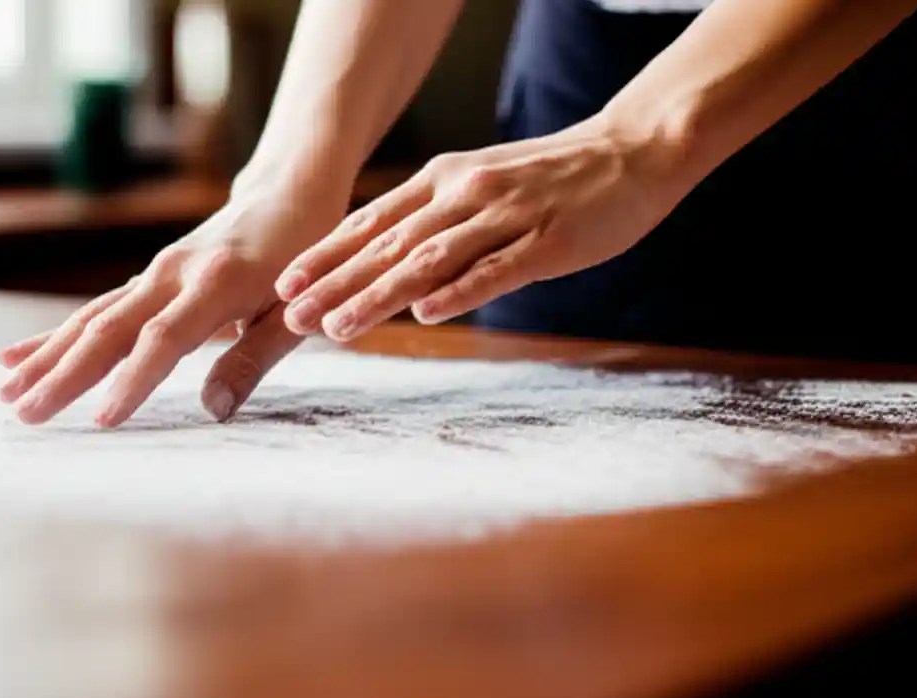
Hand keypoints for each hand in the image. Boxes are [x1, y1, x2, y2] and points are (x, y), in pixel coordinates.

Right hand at [0, 185, 349, 426]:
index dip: (134, 379)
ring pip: (92, 318)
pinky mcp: (145, 281)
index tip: (104, 419)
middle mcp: (174, 273)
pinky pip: (95, 311)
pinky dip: (55, 336)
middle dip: (65, 373)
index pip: (165, 338)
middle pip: (110, 328)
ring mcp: (154, 274)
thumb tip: (214, 410)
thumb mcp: (294, 314)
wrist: (285, 197)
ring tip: (7, 394)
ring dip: (47, 356)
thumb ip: (255, 359)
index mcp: (217, 283)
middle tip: (26, 414)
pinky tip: (15, 358)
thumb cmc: (300, 261)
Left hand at [274, 114, 689, 339]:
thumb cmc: (549, 179)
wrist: (631, 151)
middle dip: (334, 285)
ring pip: (428, 261)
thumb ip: (435, 219)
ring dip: (378, 296)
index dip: (325, 256)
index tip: (285, 287)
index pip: (370, 222)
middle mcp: (463, 193)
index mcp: (442, 180)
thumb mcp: (479, 184)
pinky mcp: (547, 242)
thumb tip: (385, 262)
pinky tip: (425, 315)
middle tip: (290, 318)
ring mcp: (505, 216)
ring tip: (337, 328)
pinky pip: (495, 270)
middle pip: (387, 246)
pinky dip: (458, 293)